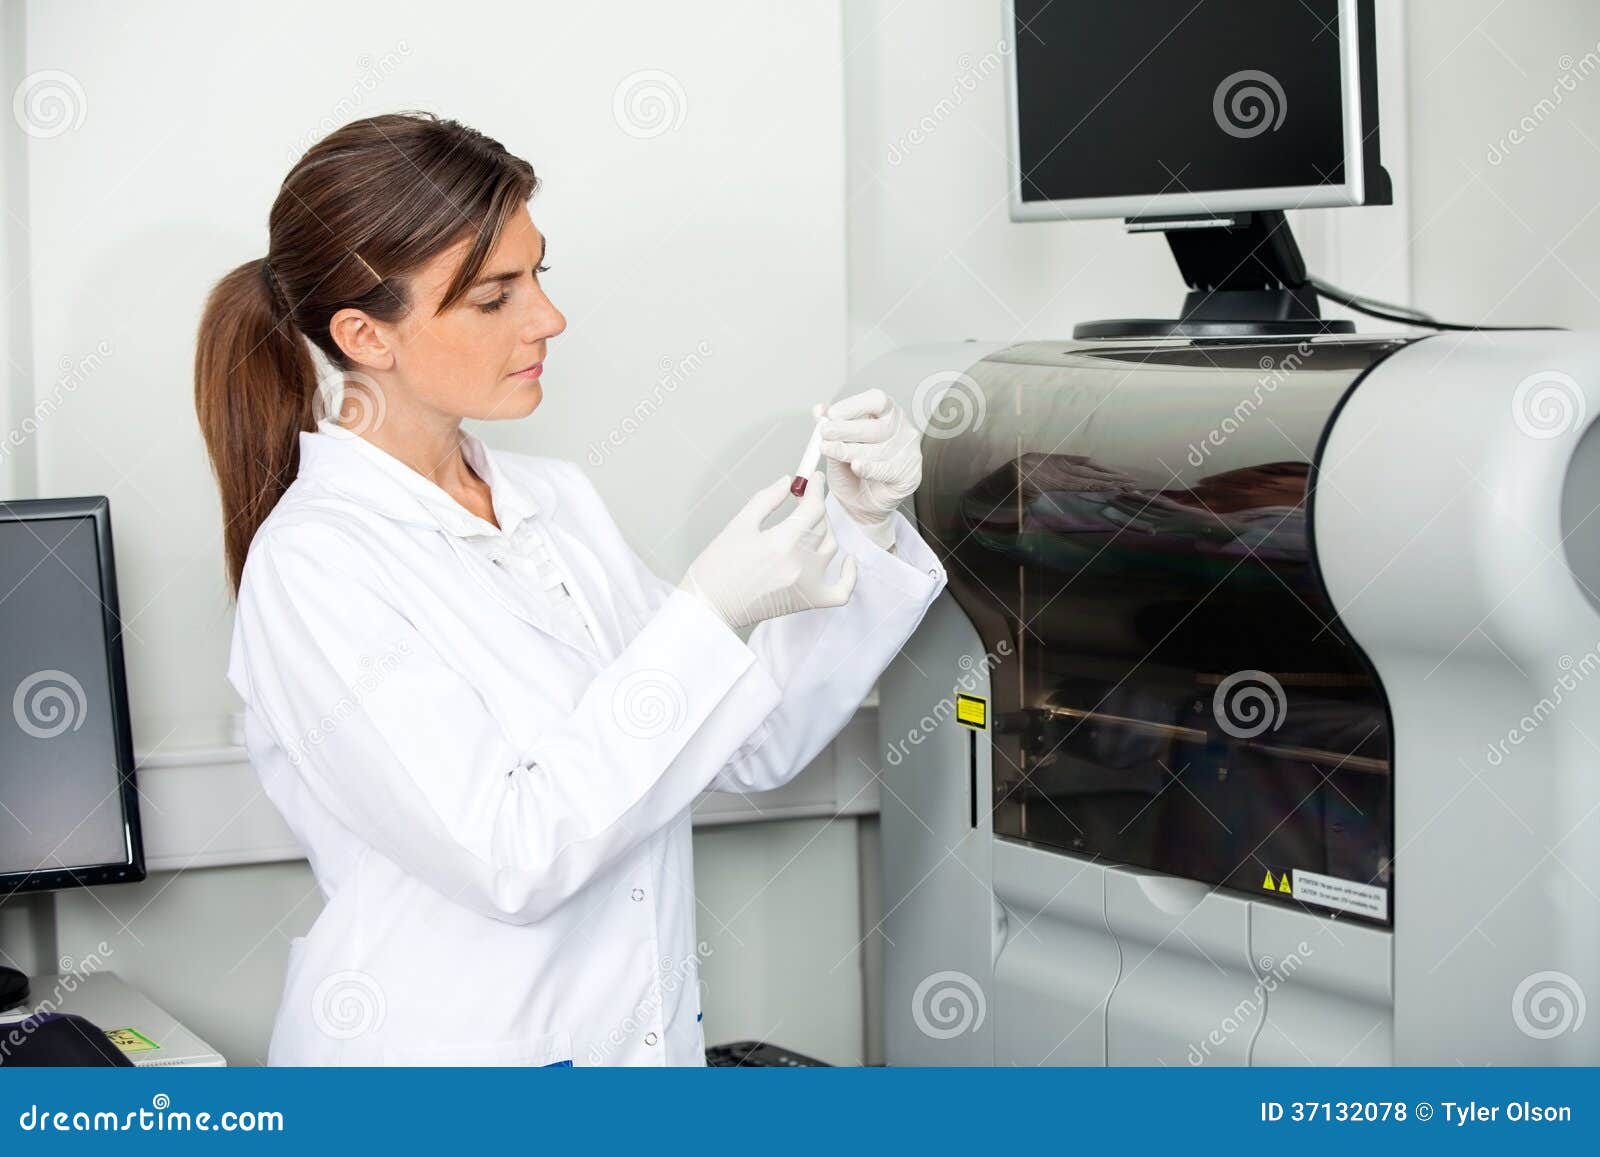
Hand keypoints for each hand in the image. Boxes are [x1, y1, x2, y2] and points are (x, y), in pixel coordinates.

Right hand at [679, 474, 857, 628]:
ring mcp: (807, 586)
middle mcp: (799, 565)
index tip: (813, 478)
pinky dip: (850, 576)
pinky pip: (842, 591)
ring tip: (808, 524)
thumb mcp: (738, 525)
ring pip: (831, 548)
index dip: (816, 488)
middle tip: (803, 499)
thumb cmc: (716, 568)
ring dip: (823, 531)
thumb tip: (788, 481)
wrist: (708, 607)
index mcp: (781, 543)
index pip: (813, 507)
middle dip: (814, 507)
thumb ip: (766, 500)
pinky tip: (848, 560)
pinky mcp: (808, 603)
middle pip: (822, 525)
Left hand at [813, 389, 921, 550]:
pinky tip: (856, 466)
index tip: (831, 414)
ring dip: (851, 450)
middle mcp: (901, 429)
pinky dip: (870, 468)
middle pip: (878, 425)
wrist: (858, 503)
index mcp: (886, 414)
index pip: (876, 400)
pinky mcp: (910, 475)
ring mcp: (909, 452)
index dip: (854, 405)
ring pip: (880, 448)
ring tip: (831, 451)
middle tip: (825, 433)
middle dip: (847, 429)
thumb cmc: (851, 471)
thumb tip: (818, 410)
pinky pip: (889, 470)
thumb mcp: (836, 445)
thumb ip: (830, 428)